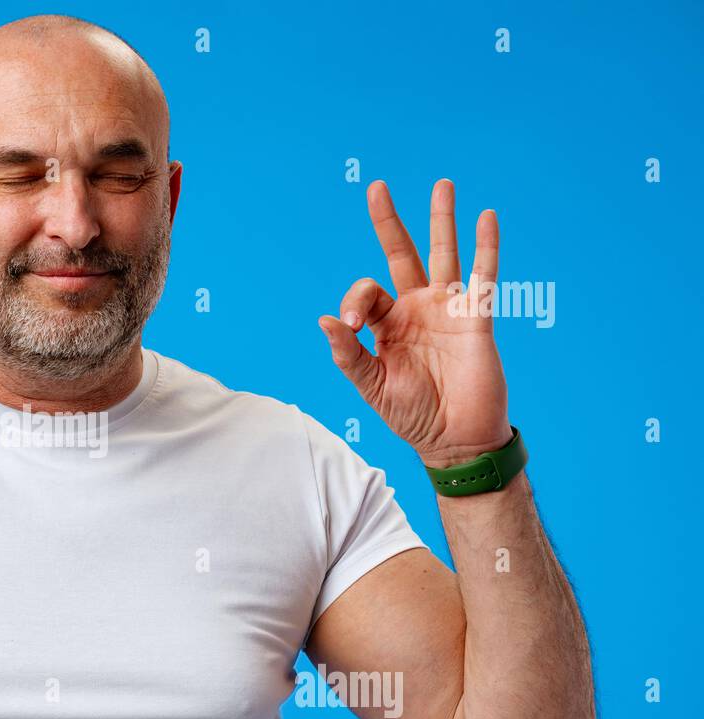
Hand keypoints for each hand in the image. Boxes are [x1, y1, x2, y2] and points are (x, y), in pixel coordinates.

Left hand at [318, 179, 512, 469]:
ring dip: (442, 220)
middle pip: (402, 254)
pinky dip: (485, 247)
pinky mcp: (476, 318)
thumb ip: (349, 355)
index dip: (354, 301)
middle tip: (376, 187)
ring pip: (444, 254)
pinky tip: (486, 217)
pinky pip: (483, 276)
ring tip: (442, 184)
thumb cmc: (412, 415)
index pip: (366, 292)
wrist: (454, 439)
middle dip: (389, 222)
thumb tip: (325, 321)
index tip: (351, 326)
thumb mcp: (371, 386)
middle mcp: (416, 309)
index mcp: (388, 325)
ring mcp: (448, 309)